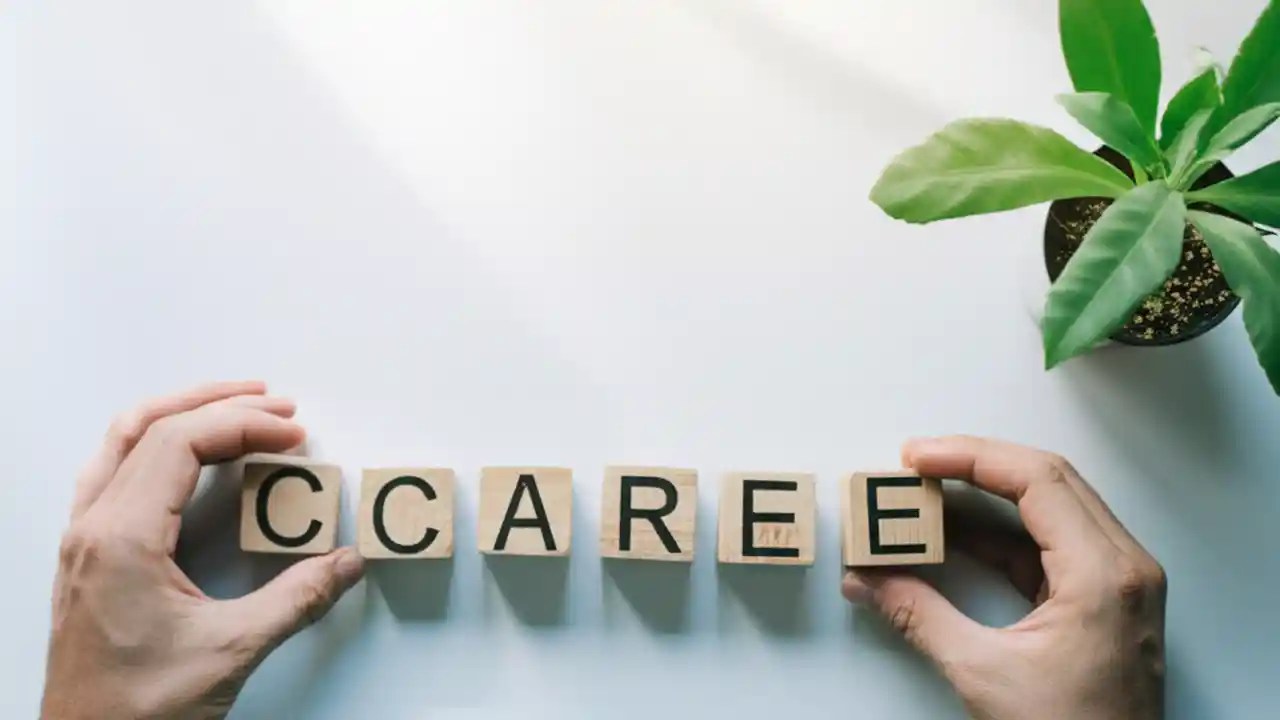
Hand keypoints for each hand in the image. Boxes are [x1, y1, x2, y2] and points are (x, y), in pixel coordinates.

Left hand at [42, 382, 365, 719]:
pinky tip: (186, 457)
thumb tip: (346, 562)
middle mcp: (92, 528)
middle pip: (150, 426)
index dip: (245, 425)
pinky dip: (155, 444)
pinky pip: (112, 471)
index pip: (181, 444)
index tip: (294, 435)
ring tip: (234, 407)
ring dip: (180, 413)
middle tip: (277, 406)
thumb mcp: (231, 650)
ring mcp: (83, 540)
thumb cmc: (137, 709)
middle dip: (218, 403)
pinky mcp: (87, 557)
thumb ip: (297, 599)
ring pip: (122, 441)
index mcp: (121, 539)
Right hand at [842, 436, 1165, 719]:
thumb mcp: (983, 674)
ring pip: (1051, 507)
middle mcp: (1124, 567)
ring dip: (987, 497)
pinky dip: (1001, 534)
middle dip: (976, 464)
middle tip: (916, 464)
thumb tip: (868, 580)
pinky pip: (1051, 544)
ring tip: (926, 496)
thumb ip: (919, 616)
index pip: (1037, 480)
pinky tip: (954, 538)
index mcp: (1105, 575)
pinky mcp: (1105, 600)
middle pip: (1048, 480)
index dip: (970, 457)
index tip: (918, 457)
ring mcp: (1121, 582)